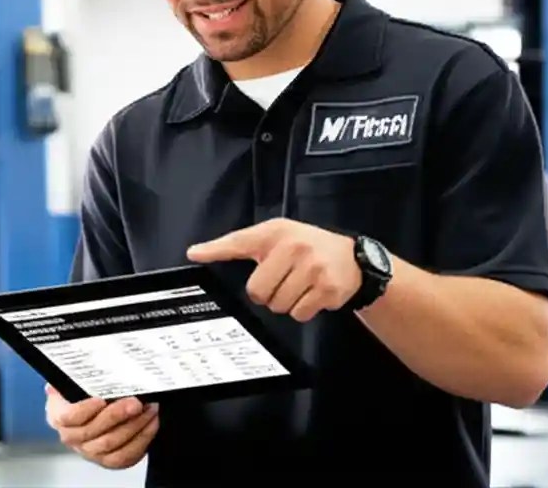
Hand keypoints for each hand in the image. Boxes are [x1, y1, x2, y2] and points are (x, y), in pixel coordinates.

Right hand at [44, 384, 158, 469]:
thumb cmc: (83, 391)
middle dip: (118, 416)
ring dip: (134, 426)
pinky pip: (125, 456)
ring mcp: (89, 451)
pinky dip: (141, 439)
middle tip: (135, 403)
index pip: (69, 416)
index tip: (101, 399)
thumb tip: (80, 361)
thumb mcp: (76, 379)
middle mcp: (72, 437)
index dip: (86, 410)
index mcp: (59, 415)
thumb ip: (77, 374)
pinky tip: (150, 424)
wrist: (87, 406)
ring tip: (148, 410)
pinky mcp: (108, 460)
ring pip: (111, 445)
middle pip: (93, 431)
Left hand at [186, 218, 361, 321]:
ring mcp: (313, 268)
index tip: (194, 254)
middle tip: (283, 280)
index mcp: (276, 232)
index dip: (214, 249)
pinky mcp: (328, 289)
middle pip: (258, 291)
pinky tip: (313, 293)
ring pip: (279, 305)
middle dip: (268, 293)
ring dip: (286, 302)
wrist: (353, 258)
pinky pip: (299, 314)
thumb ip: (238, 244)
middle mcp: (294, 247)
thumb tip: (196, 252)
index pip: (239, 241)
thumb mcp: (276, 236)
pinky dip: (303, 310)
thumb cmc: (307, 247)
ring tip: (300, 284)